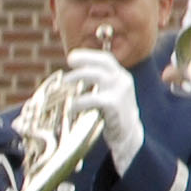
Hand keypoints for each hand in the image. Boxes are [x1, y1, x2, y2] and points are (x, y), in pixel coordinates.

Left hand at [68, 46, 146, 168]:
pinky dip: (79, 101)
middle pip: (103, 63)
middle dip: (82, 63)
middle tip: (64, 73)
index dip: (88, 56)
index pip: (106, 59)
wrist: (128, 135)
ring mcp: (121, 92)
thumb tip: (64, 81)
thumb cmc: (110, 114)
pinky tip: (70, 107)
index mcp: (120, 76)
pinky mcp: (116, 105)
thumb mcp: (104, 95)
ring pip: (98, 76)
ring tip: (63, 85)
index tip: (71, 57)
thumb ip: (90, 86)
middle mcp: (122, 80)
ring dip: (77, 78)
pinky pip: (94, 99)